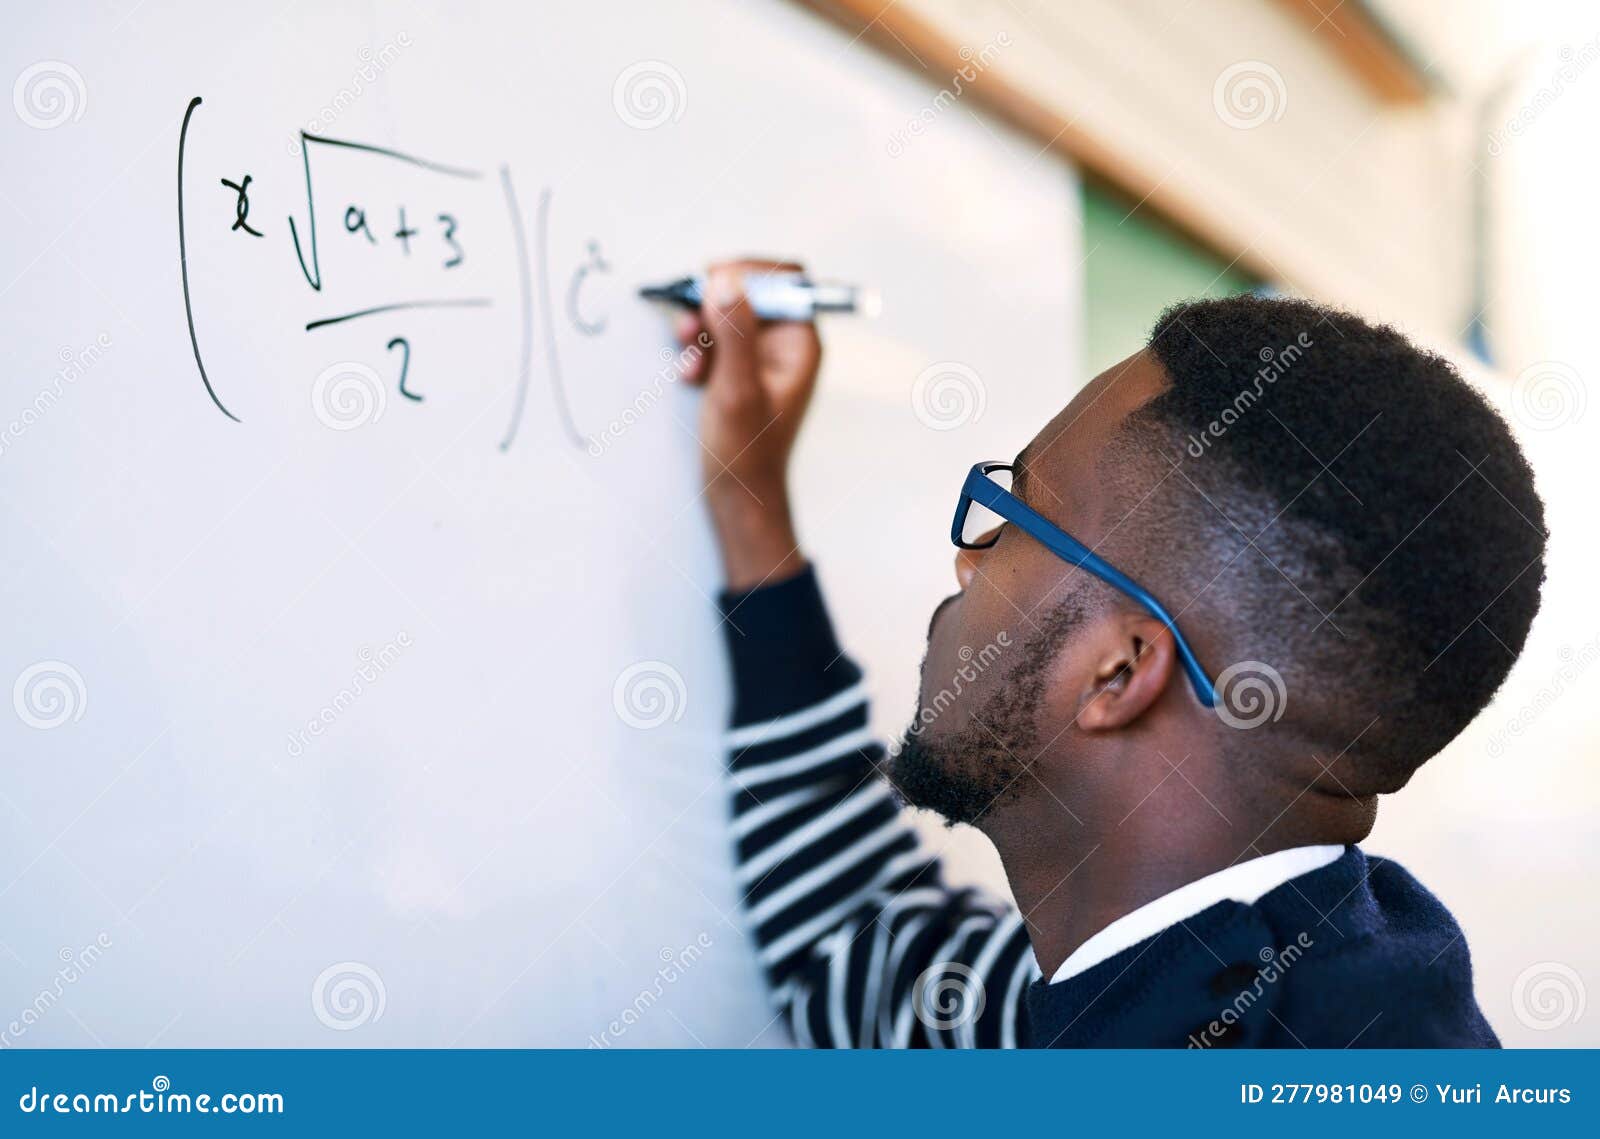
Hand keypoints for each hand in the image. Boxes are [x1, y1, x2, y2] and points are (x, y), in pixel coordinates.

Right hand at [678, 258, 821, 590]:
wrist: (738, 494)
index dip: (749, 271)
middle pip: (752, 291)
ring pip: (729, 313)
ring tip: (688, 353)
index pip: (787, 278)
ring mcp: (763, 356)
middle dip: (716, 301)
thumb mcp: (737, 389)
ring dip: (702, 325)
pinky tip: (690, 374)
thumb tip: (726, 282)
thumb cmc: (747, 451)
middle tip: (690, 323)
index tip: (712, 281)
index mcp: (801, 343)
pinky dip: (699, 348)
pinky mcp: (741, 369)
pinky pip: (718, 338)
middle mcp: (786, 344)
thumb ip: (735, 333)